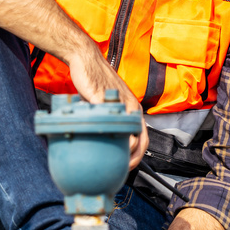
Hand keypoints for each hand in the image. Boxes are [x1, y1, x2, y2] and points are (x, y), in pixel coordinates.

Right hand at [66, 50, 147, 170]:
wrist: (85, 59)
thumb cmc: (95, 81)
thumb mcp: (107, 103)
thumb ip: (110, 118)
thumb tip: (105, 138)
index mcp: (133, 107)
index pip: (144, 137)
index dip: (138, 155)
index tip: (127, 166)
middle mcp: (130, 106)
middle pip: (140, 138)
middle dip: (133, 158)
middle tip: (122, 169)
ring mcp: (117, 103)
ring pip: (126, 132)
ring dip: (121, 149)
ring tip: (110, 160)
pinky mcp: (102, 98)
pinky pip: (105, 121)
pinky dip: (103, 134)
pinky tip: (96, 142)